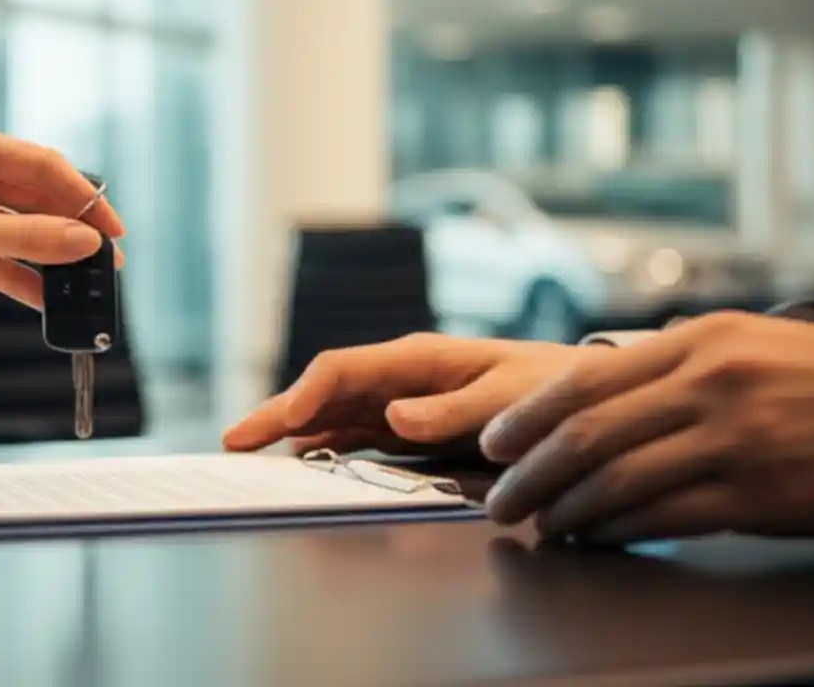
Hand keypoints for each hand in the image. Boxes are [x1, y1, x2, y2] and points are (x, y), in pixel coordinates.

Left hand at [0, 123, 123, 321]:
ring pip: (22, 234)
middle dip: (73, 231)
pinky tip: (50, 301)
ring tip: (88, 286)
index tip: (113, 232)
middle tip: (108, 264)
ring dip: (52, 259)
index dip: (83, 197)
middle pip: (37, 199)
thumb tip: (85, 243)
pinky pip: (1, 263)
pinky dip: (25, 280)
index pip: (41, 165)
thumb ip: (24, 239)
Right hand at [222, 334, 588, 454]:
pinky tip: (295, 456)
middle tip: (232, 441)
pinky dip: (319, 443)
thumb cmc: (548, 391)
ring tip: (246, 451)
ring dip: (287, 429)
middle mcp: (397, 377)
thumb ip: (453, 410)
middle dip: (274, 413)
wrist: (580, 396)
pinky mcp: (404, 425)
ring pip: (328, 412)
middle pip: (321, 391)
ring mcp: (397, 401)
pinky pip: (350, 433)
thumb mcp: (507, 399)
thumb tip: (393, 419)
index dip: (306, 394)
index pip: (343, 369)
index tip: (281, 423)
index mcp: (417, 358)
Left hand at [480, 312, 813, 542]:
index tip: (493, 442)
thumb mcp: (748, 344)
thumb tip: (597, 385)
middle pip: (587, 433)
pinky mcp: (758, 494)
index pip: (586, 379)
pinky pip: (663, 516)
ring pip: (616, 479)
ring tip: (541, 524)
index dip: (527, 416)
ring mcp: (735, 439)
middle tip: (499, 498)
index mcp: (701, 340)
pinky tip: (593, 538)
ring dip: (564, 509)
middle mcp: (711, 383)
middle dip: (529, 472)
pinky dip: (615, 530)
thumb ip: (675, 359)